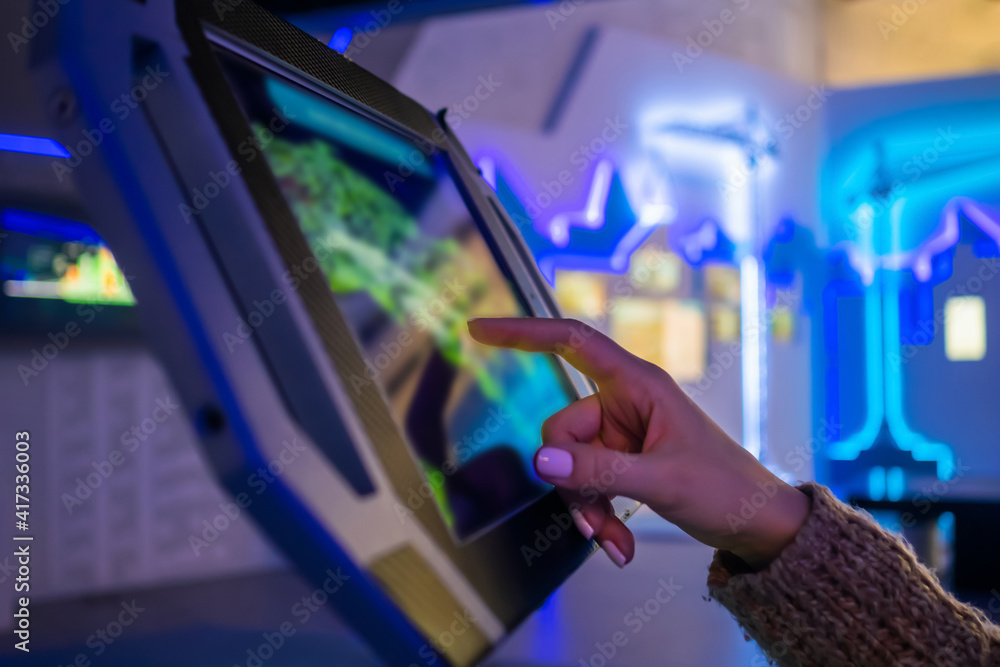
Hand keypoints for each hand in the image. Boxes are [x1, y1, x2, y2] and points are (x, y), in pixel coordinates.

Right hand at [468, 317, 809, 569]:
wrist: (756, 525)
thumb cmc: (725, 489)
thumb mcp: (661, 480)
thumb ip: (598, 469)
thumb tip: (540, 459)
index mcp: (638, 385)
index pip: (573, 342)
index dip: (524, 331)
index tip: (480, 329)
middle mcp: (624, 404)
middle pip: (562, 428)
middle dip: (571, 480)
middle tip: (596, 519)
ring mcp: (620, 435)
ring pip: (570, 464)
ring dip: (585, 506)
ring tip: (613, 540)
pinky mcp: (621, 463)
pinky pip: (586, 484)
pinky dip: (596, 515)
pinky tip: (619, 547)